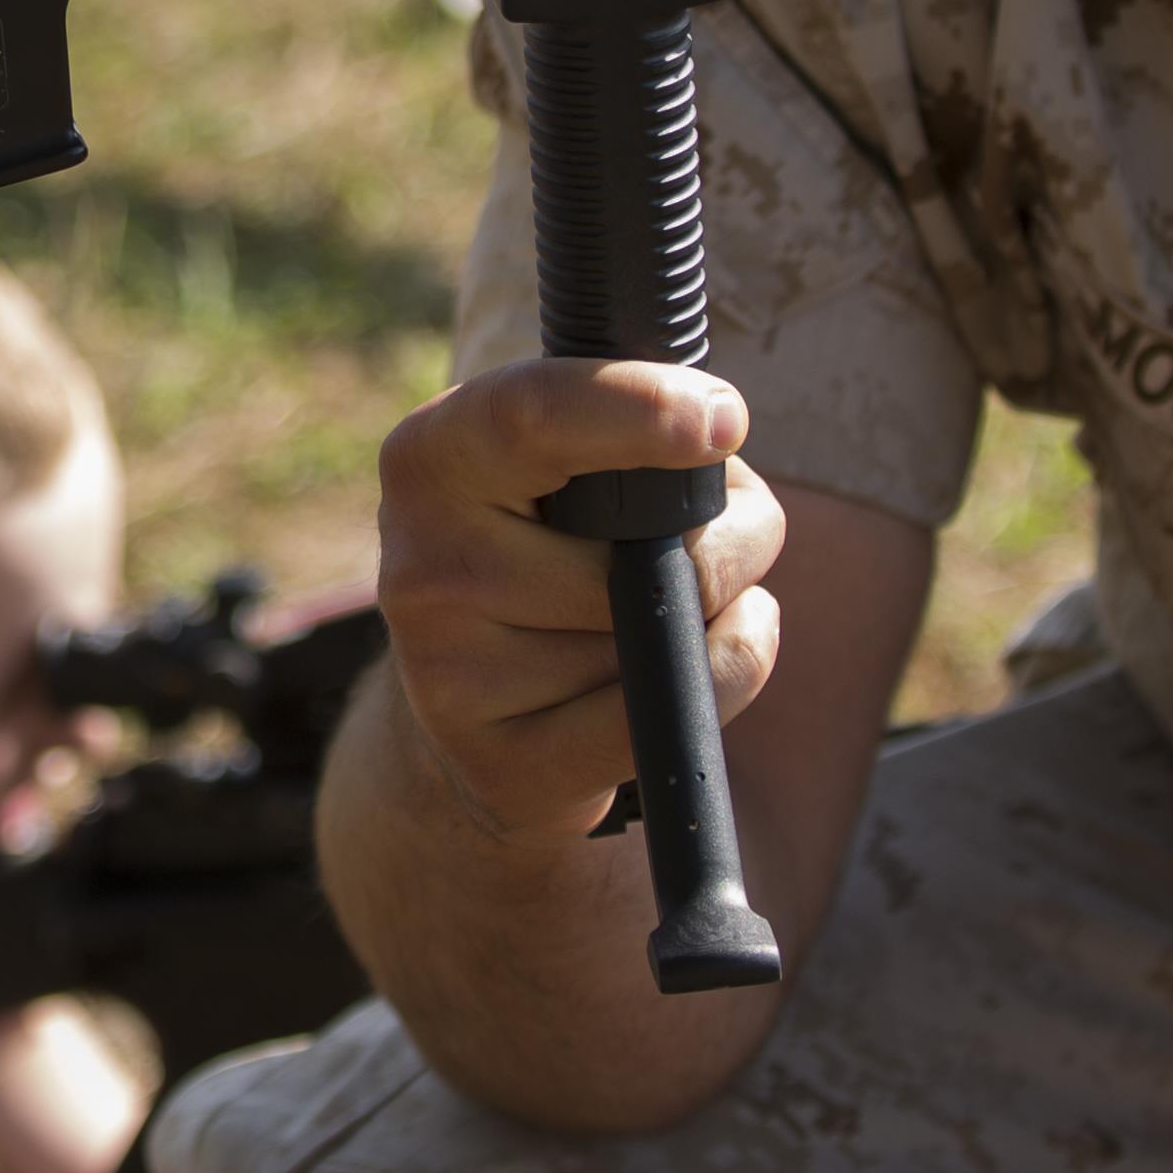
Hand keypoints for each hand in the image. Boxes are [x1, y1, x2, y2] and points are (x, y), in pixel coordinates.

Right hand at [371, 356, 785, 842]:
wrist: (479, 708)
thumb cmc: (552, 548)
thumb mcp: (563, 464)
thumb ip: (630, 439)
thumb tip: (714, 463)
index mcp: (432, 455)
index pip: (533, 414)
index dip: (639, 408)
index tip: (727, 418)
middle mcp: (422, 559)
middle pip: (640, 541)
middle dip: (736, 534)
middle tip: (750, 527)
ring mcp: (450, 671)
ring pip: (656, 630)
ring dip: (715, 614)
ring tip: (666, 609)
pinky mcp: (499, 765)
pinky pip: (662, 714)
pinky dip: (724, 675)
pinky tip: (697, 658)